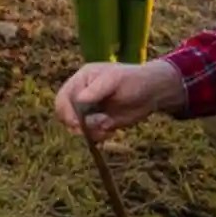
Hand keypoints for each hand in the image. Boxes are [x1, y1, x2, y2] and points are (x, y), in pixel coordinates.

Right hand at [54, 61, 183, 140]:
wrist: (152, 93)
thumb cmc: (133, 79)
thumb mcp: (115, 80)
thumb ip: (96, 90)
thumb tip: (78, 99)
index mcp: (81, 81)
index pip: (63, 97)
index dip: (66, 111)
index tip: (76, 122)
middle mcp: (82, 96)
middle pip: (65, 114)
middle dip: (75, 125)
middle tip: (88, 129)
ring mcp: (90, 111)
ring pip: (77, 128)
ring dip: (89, 132)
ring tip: (107, 127)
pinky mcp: (99, 123)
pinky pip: (90, 134)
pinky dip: (98, 137)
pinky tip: (110, 132)